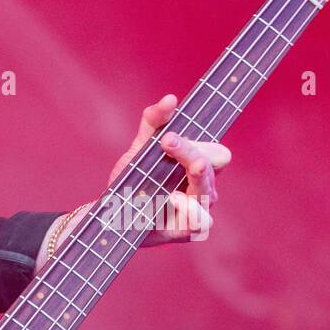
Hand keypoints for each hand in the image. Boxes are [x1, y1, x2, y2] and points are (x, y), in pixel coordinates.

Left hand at [107, 93, 229, 244]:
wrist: (113, 218)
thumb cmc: (133, 182)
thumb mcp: (139, 149)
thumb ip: (152, 122)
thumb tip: (170, 99)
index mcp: (197, 166)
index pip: (216, 152)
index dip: (199, 142)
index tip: (168, 136)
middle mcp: (203, 187)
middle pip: (213, 165)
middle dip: (192, 152)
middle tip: (168, 140)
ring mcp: (198, 209)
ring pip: (208, 191)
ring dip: (198, 176)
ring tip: (191, 166)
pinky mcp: (187, 231)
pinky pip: (201, 222)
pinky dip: (191, 210)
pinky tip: (175, 197)